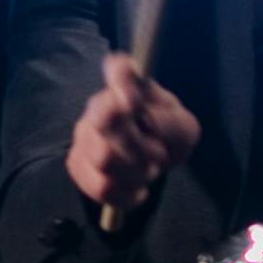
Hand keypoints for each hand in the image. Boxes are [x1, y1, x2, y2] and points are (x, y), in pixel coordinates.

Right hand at [67, 49, 202, 212]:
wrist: (151, 165)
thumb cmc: (166, 138)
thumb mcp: (184, 129)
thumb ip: (170, 122)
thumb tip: (147, 121)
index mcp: (130, 87)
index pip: (119, 69)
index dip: (122, 79)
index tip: (133, 99)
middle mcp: (99, 106)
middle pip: (105, 123)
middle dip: (139, 146)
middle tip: (157, 154)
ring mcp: (84, 137)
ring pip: (105, 160)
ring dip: (136, 172)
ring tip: (147, 169)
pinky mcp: (78, 165)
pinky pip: (101, 187)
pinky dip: (126, 193)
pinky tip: (136, 186)